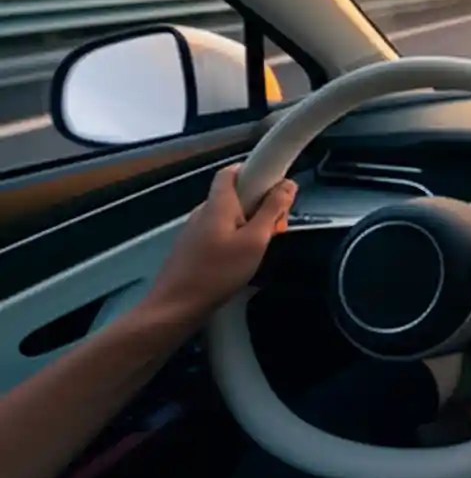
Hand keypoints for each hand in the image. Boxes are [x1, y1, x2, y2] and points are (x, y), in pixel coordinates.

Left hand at [145, 164, 296, 320]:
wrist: (176, 306)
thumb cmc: (218, 272)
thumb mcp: (255, 241)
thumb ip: (272, 211)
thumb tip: (287, 184)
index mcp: (219, 203)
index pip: (233, 170)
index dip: (256, 171)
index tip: (276, 188)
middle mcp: (204, 211)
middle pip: (235, 195)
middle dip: (260, 205)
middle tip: (277, 226)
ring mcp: (195, 230)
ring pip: (228, 216)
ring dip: (249, 224)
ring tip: (262, 248)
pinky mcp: (192, 248)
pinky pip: (219, 232)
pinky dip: (235, 238)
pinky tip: (243, 261)